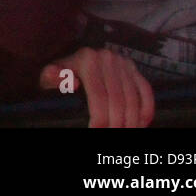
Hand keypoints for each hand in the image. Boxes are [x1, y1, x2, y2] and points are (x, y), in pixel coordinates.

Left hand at [40, 47, 154, 127]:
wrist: (72, 60)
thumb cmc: (60, 74)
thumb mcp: (49, 75)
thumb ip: (52, 77)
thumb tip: (67, 80)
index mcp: (86, 60)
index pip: (99, 96)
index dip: (101, 118)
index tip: (97, 131)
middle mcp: (107, 59)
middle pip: (118, 100)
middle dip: (117, 123)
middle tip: (113, 136)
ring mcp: (122, 63)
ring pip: (133, 98)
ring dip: (132, 121)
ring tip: (126, 133)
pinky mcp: (133, 68)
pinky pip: (145, 91)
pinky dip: (146, 109)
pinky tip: (141, 124)